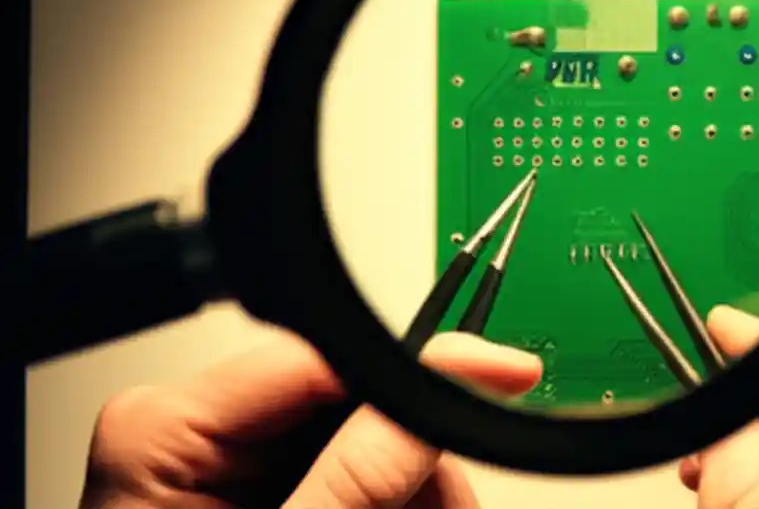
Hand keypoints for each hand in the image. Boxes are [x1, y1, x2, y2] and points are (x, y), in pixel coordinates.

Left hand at [79, 329, 541, 507]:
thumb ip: (356, 479)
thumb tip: (434, 391)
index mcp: (166, 435)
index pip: (317, 357)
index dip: (416, 367)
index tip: (500, 375)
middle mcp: (195, 434)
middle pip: (354, 398)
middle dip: (417, 458)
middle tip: (450, 508)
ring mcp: (232, 462)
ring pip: (373, 434)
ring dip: (418, 491)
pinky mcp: (268, 487)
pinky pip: (361, 468)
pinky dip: (401, 503)